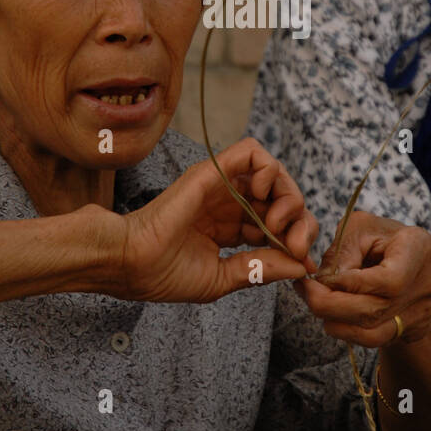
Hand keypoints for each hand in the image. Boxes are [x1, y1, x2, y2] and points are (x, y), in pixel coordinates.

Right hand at [113, 137, 316, 303]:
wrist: (130, 263)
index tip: (300, 260)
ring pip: (274, 171)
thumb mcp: (224, 278)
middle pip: (283, 196)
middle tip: (294, 243)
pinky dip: (269, 170)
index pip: (278, 222)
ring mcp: (222, 186)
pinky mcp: (212, 171)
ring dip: (289, 196)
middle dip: (300, 219)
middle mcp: (230, 203)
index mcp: (231, 227)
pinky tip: (262, 197)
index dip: (296, 238)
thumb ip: (261, 269)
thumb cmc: (164, 274)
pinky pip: (251, 152)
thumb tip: (300, 266)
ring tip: (275, 223)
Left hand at [295, 210, 430, 345]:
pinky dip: (346, 331)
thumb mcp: (358, 228)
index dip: (352, 285)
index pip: (389, 281)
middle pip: (377, 310)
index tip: (323, 277)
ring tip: (313, 301)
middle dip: (332, 305)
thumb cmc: (378, 236)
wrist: (404, 257)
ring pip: (374, 333)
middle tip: (306, 291)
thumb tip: (325, 284)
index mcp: (417, 248)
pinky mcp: (410, 329)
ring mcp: (420, 310)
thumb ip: (341, 252)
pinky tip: (330, 315)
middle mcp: (426, 283)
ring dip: (335, 321)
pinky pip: (374, 339)